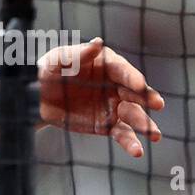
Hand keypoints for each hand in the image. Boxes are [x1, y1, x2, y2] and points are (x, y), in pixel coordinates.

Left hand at [38, 37, 164, 157]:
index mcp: (109, 65)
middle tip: (157, 104)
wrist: (36, 98)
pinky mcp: (107, 125)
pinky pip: (122, 134)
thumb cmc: (49, 72)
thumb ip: (77, 55)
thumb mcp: (57, 61)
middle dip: (147, 99)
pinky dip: (130, 143)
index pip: (123, 71)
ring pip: (133, 116)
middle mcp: (117, 86)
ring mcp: (114, 107)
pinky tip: (138, 151)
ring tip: (155, 135)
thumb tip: (98, 43)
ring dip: (145, 125)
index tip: (139, 84)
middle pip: (135, 93)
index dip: (132, 77)